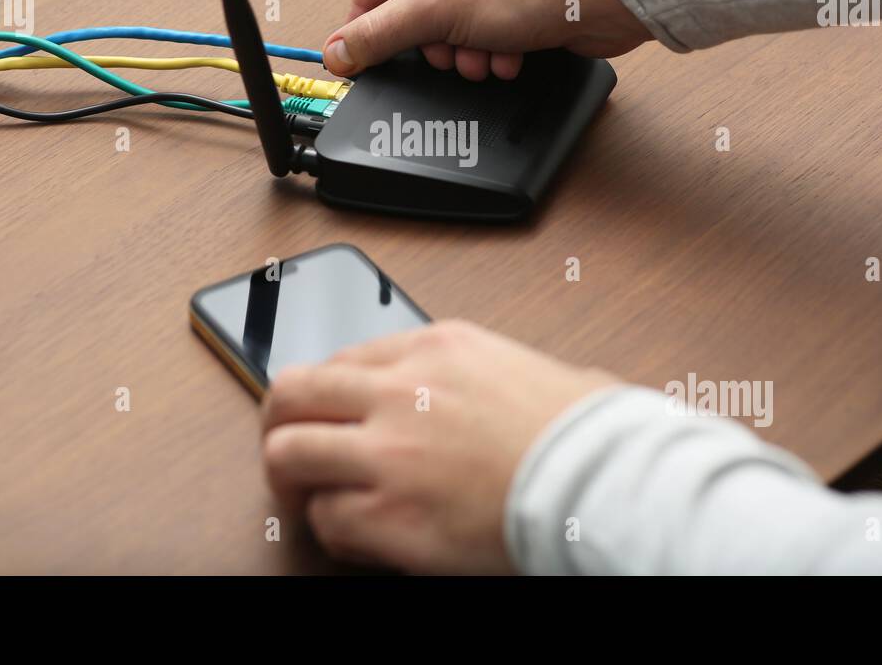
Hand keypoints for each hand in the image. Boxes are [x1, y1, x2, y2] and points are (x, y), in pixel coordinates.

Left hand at [260, 319, 617, 572]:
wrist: (602, 481)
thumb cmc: (582, 430)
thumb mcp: (519, 365)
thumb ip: (468, 370)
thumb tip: (464, 387)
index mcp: (433, 348)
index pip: (342, 358)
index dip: (324, 392)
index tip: (325, 413)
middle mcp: (399, 391)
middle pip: (291, 391)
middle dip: (278, 421)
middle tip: (287, 447)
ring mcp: (387, 453)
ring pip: (286, 452)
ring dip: (292, 478)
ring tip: (309, 496)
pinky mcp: (387, 515)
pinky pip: (326, 520)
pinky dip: (335, 530)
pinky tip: (363, 533)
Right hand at [324, 0, 650, 80]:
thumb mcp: (434, 11)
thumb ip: (378, 33)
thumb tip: (341, 49)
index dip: (367, 7)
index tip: (361, 43)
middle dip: (431, 33)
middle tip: (438, 54)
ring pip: (454, 3)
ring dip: (462, 43)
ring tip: (478, 59)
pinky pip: (487, 6)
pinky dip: (490, 38)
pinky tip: (503, 55)